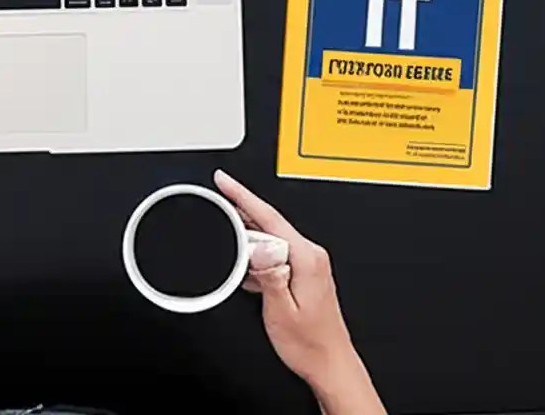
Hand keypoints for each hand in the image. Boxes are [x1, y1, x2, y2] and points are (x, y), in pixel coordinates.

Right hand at [215, 169, 352, 381]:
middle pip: (269, 224)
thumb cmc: (309, 343)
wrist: (329, 362)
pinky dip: (257, 255)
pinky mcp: (305, 272)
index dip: (242, 195)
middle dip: (241, 215)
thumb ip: (268, 273)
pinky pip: (276, 253)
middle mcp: (311, 256)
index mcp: (307, 258)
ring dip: (248, 238)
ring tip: (226, 238)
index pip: (269, 216)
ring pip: (271, 239)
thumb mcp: (281, 310)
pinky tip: (245, 264)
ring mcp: (309, 263)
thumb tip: (258, 245)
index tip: (224, 181)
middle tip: (216, 208)